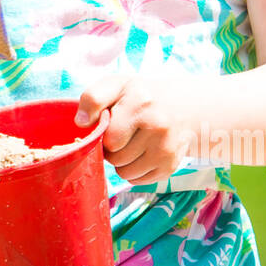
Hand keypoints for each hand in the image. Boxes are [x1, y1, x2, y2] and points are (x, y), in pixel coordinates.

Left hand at [74, 72, 199, 185]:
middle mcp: (158, 125)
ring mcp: (166, 148)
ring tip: (131, 143)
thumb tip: (81, 123)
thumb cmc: (141, 96)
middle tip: (120, 134)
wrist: (184, 107)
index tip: (107, 124)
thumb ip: (93, 98)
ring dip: (120, 162)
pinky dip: (133, 170)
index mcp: (140, 101)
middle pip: (114, 156)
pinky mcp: (170, 166)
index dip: (102, 134)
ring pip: (123, 172)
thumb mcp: (117, 86)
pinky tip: (141, 152)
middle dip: (111, 148)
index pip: (109, 136)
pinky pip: (136, 180)